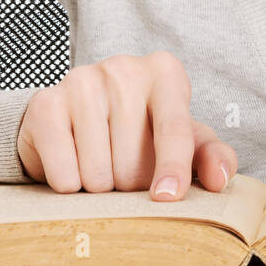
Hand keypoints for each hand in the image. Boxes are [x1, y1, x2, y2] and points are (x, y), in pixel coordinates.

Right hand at [17, 51, 237, 200]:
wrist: (77, 121)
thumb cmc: (142, 133)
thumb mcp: (184, 141)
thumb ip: (210, 157)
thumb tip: (219, 180)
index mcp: (165, 73)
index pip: (174, 128)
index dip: (173, 167)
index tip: (167, 196)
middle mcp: (124, 69)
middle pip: (132, 163)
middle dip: (130, 185)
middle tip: (125, 172)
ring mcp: (82, 80)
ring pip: (96, 173)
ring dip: (98, 188)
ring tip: (99, 167)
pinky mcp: (46, 102)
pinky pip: (62, 171)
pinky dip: (68, 185)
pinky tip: (72, 166)